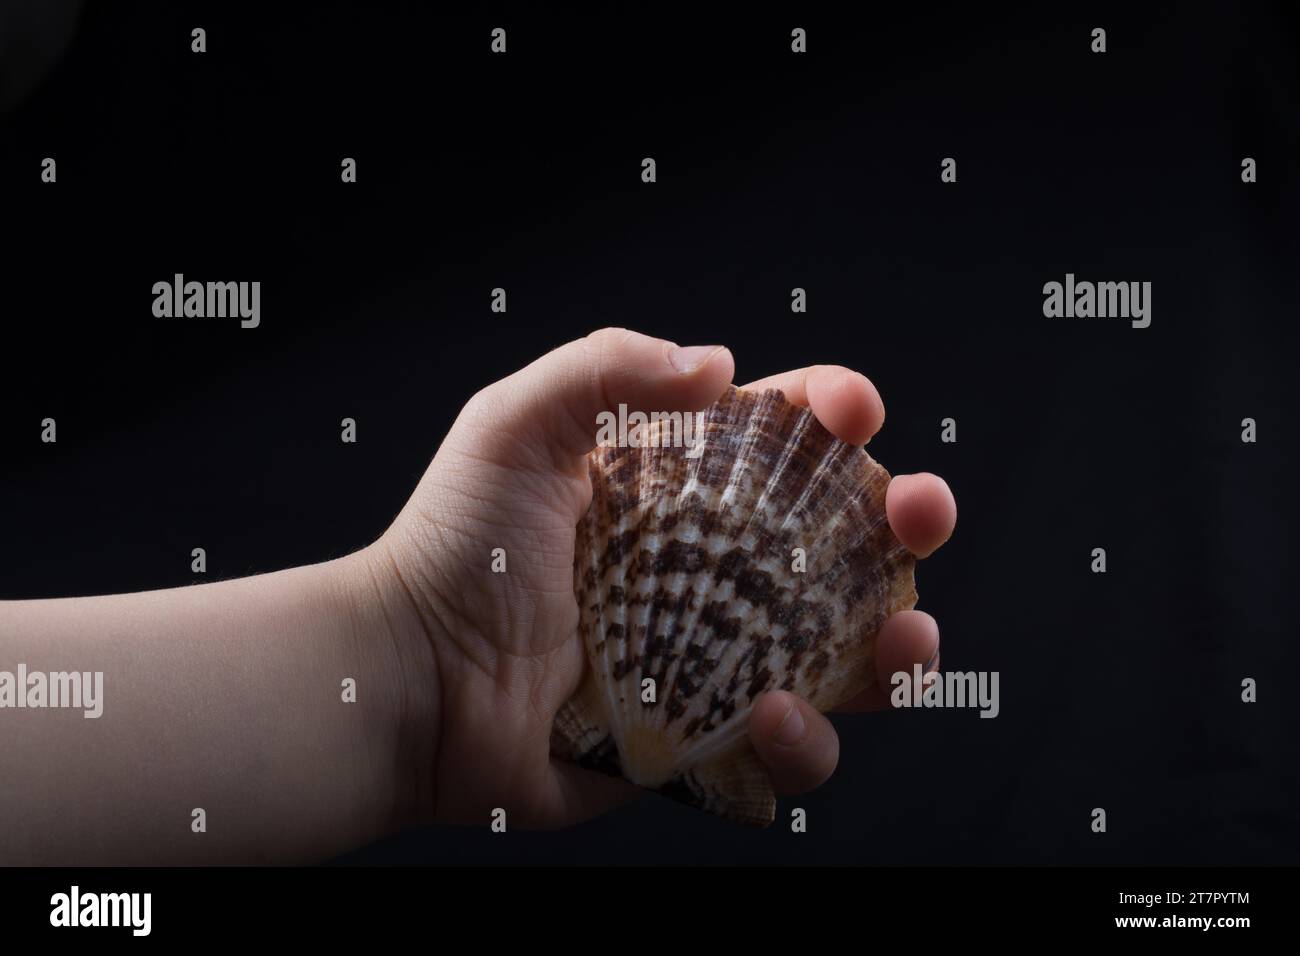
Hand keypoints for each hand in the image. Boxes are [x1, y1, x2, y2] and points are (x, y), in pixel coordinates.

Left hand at [369, 328, 956, 826]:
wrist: (408, 685)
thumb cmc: (453, 549)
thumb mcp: (514, 425)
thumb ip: (608, 366)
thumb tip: (719, 364)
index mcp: (676, 493)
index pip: (778, 443)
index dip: (831, 417)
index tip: (855, 412)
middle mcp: (707, 573)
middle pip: (839, 544)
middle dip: (904, 519)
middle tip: (921, 511)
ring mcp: (712, 661)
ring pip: (842, 654)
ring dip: (896, 643)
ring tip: (900, 638)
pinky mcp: (703, 742)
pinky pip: (789, 746)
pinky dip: (810, 738)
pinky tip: (781, 715)